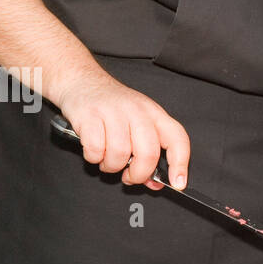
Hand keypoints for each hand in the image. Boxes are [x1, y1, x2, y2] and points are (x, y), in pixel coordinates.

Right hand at [54, 74, 189, 190]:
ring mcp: (113, 111)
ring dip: (111, 166)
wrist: (82, 81)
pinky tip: (94, 151)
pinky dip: (93, 157)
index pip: (177, 138)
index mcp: (154, 113)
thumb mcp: (136, 123)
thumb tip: (154, 182)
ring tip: (107, 160)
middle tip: (129, 177)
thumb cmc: (111, 106)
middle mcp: (137, 111)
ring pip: (120, 154)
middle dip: (138, 174)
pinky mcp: (90, 115)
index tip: (178, 182)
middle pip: (148, 153)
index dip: (180, 163)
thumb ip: (147, 152)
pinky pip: (95, 149)